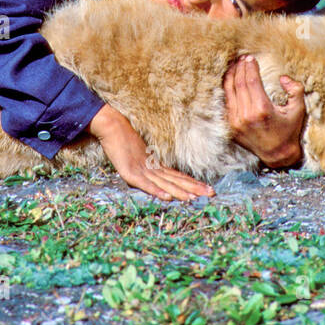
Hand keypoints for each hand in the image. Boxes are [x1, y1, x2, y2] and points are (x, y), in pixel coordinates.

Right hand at [88, 104, 214, 201]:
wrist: (112, 125)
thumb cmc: (123, 139)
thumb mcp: (138, 155)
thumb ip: (148, 165)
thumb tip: (159, 175)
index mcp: (156, 165)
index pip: (178, 177)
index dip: (193, 183)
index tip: (209, 189)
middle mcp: (153, 168)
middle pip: (176, 180)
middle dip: (194, 188)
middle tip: (212, 194)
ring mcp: (142, 170)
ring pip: (165, 184)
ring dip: (179, 192)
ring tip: (193, 199)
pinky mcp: (130, 173)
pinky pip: (145, 184)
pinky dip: (156, 191)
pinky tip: (166, 197)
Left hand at [224, 55, 304, 167]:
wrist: (278, 155)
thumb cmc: (289, 131)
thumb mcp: (299, 110)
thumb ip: (295, 90)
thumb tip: (283, 78)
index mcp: (262, 109)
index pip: (251, 81)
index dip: (250, 67)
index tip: (251, 58)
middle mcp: (246, 115)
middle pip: (239, 84)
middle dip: (240, 68)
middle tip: (243, 58)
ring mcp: (236, 122)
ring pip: (229, 92)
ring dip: (231, 76)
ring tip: (234, 65)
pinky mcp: (231, 127)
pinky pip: (227, 103)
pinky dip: (227, 89)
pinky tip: (230, 80)